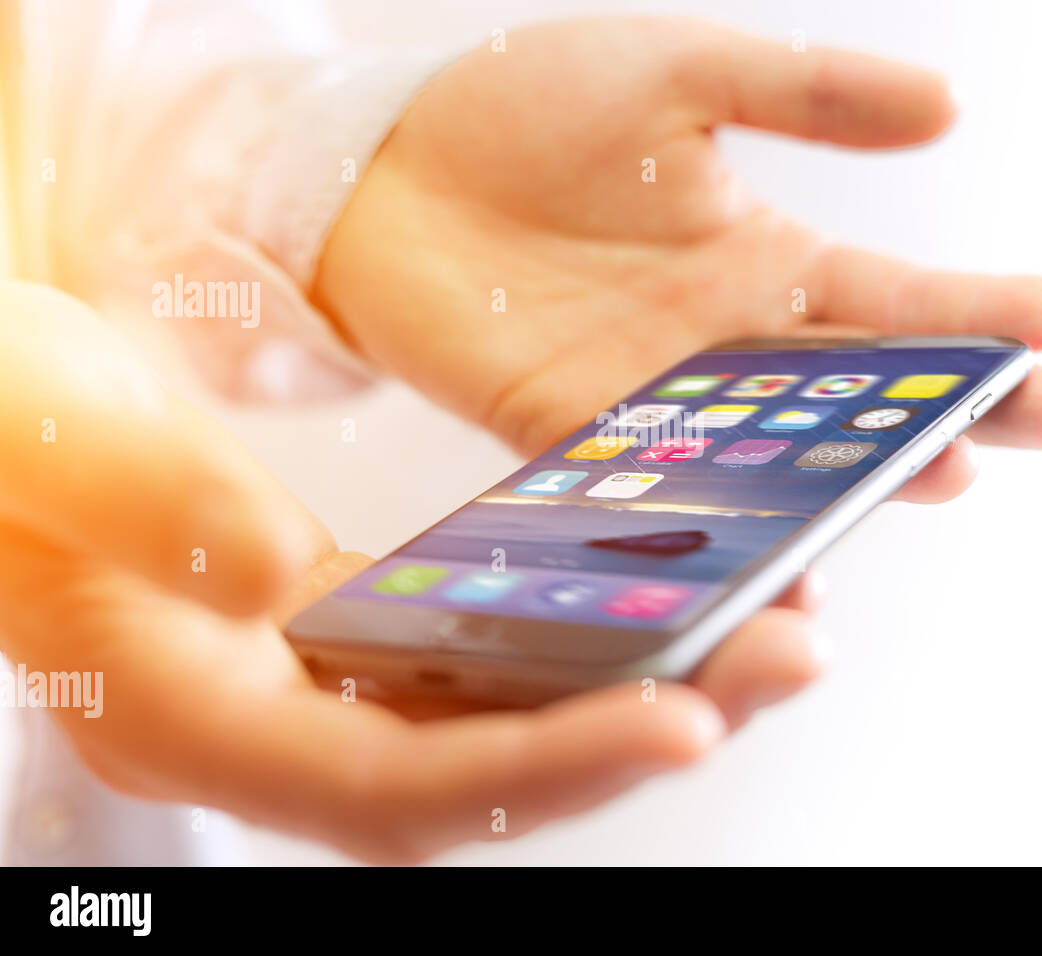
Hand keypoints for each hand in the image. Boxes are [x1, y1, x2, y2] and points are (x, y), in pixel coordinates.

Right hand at [0, 280, 824, 861]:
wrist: (4, 422)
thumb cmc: (4, 424)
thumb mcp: (39, 429)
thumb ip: (142, 502)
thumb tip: (271, 572)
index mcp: (192, 713)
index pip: (391, 785)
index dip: (541, 763)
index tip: (682, 719)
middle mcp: (271, 721)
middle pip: (485, 767)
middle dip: (641, 725)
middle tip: (786, 654)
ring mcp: (314, 683)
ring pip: (500, 718)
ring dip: (637, 680)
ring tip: (771, 618)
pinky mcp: (347, 633)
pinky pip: (482, 659)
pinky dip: (578, 638)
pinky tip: (663, 589)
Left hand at [313, 16, 1041, 500]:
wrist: (388, 165)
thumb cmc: (528, 109)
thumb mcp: (680, 75)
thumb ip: (804, 95)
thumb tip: (947, 108)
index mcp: (762, 261)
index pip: (894, 296)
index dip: (980, 307)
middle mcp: (727, 345)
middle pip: (866, 388)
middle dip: (968, 400)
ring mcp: (657, 400)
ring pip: (780, 449)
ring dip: (859, 463)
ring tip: (944, 473)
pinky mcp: (574, 436)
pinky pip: (663, 484)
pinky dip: (723, 514)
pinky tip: (781, 537)